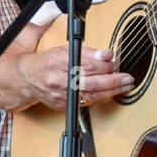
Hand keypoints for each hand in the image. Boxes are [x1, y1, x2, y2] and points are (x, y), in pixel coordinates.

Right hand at [18, 46, 132, 109]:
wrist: (30, 78)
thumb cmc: (50, 62)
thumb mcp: (67, 50)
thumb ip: (89, 53)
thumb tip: (107, 55)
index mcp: (58, 62)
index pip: (87, 65)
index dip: (105, 66)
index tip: (116, 64)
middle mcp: (58, 80)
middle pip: (90, 82)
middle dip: (112, 81)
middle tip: (127, 78)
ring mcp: (60, 95)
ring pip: (90, 95)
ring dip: (111, 91)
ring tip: (124, 85)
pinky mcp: (63, 106)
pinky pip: (86, 102)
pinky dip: (100, 97)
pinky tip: (110, 92)